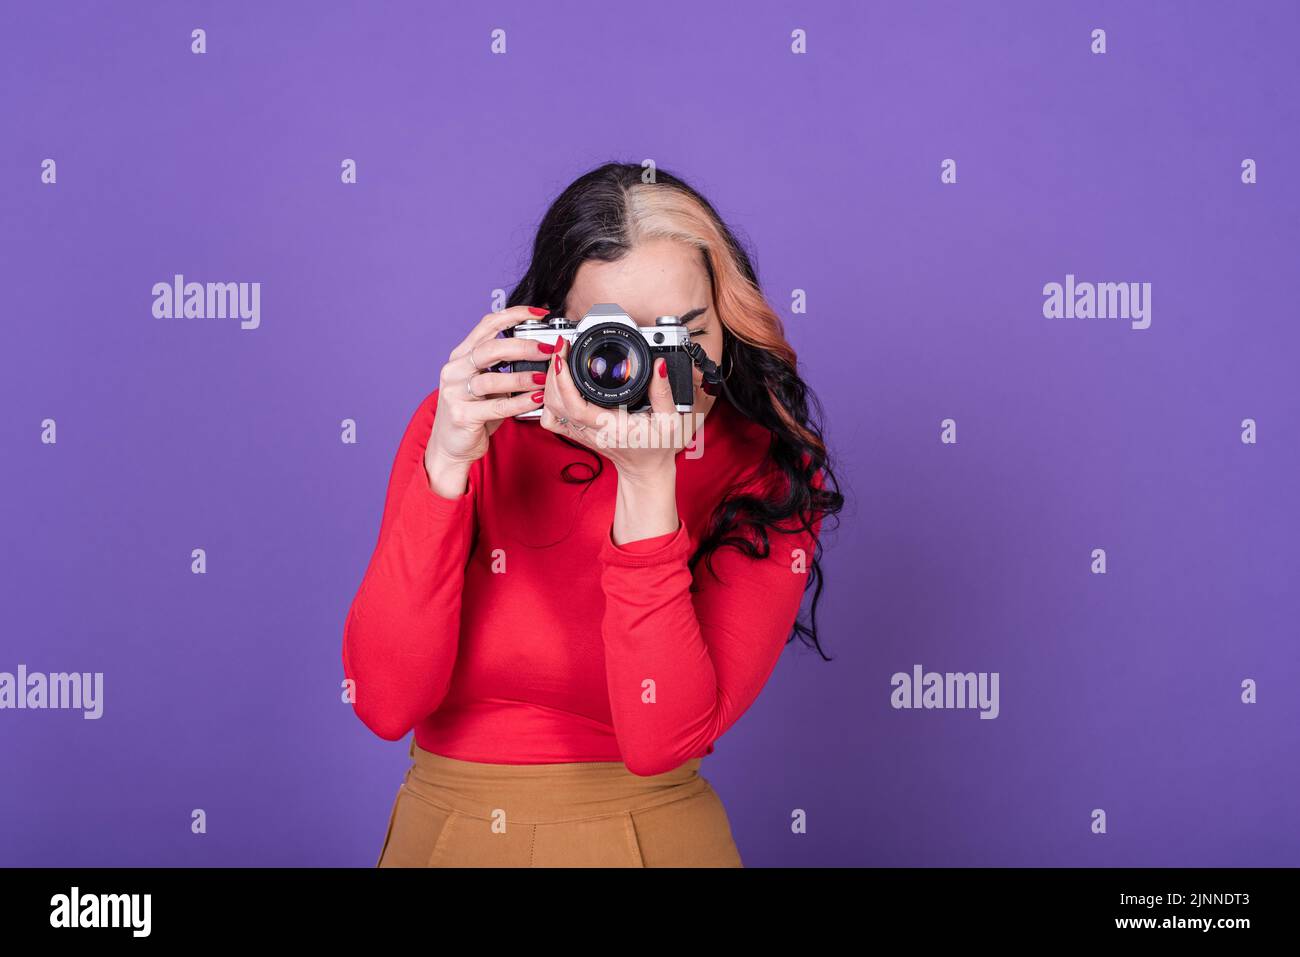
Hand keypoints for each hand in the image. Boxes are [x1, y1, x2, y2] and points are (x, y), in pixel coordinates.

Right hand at [424, 305, 552, 496]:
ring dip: (524, 377)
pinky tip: (538, 399)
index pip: (486, 325)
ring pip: (493, 379)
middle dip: (524, 346)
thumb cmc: (472, 413)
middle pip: (490, 349)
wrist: (450, 447)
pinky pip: (496, 406)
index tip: (539, 313)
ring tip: (545, 378)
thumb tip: (540, 351)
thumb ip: (503, 368)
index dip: (513, 315)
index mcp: (461, 357)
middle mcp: (454, 370)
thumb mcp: (485, 385)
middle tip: (548, 349)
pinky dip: (520, 402)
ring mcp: (454, 393)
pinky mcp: (462, 415)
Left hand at [539, 338, 698, 541]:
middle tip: (563, 348)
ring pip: (551, 409)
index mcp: (610, 426)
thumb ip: (663, 392)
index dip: (564, 381)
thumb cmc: (657, 447)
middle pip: (556, 403)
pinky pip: (552, 418)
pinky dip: (548, 401)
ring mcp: (581, 432)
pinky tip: (556, 386)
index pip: (576, 406)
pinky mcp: (577, 432)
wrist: (645, 469)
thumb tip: (658, 365)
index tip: (564, 357)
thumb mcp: (669, 420)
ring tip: (561, 360)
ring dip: (550, 383)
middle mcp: (590, 430)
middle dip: (554, 372)